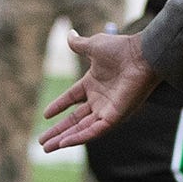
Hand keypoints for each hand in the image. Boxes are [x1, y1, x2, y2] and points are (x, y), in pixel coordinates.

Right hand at [40, 30, 158, 151]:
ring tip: (47, 148)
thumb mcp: (93, 46)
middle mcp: (99, 99)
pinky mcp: (114, 117)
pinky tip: (64, 143)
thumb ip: (79, 45)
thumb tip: (69, 34)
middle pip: (74, 120)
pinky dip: (79, 138)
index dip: (58, 106)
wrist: (141, 56)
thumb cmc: (121, 49)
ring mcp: (106, 110)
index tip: (46, 115)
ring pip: (81, 129)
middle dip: (57, 131)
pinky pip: (94, 131)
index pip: (71, 99)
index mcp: (93, 83)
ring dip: (63, 139)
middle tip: (41, 142)